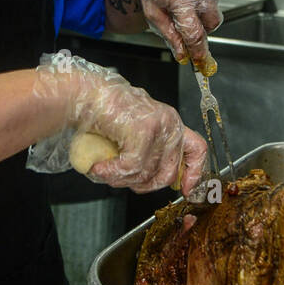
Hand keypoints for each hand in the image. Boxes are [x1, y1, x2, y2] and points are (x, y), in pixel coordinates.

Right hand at [28, 51, 207, 194]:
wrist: (86, 94)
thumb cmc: (105, 112)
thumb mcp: (135, 131)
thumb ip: (148, 151)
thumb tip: (152, 179)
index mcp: (172, 123)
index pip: (197, 150)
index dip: (195, 174)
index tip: (187, 190)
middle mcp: (170, 124)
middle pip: (167, 174)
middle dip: (142, 185)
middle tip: (120, 180)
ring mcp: (159, 127)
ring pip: (145, 173)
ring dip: (120, 179)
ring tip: (103, 171)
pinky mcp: (143, 131)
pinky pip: (130, 167)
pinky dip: (111, 173)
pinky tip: (98, 168)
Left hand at [121, 0, 224, 72]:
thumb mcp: (153, 13)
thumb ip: (170, 35)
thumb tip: (183, 54)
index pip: (196, 33)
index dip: (199, 50)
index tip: (201, 59)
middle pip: (212, 22)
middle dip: (202, 27)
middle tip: (188, 21)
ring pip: (216, 7)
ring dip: (205, 9)